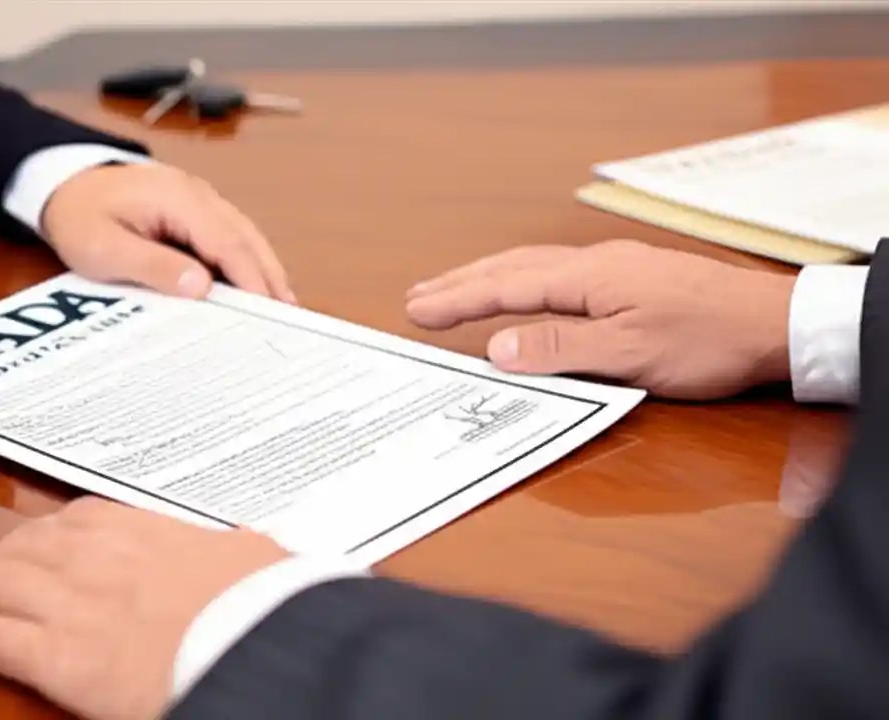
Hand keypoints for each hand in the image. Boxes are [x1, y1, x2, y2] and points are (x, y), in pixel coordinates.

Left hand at [0, 498, 288, 719]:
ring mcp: (70, 602)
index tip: (34, 536)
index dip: (47, 532)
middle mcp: (96, 556)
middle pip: (27, 547)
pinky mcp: (55, 656)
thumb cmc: (263, 603)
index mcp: (144, 528)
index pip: (81, 520)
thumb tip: (251, 544)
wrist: (253, 643)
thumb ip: (237, 548)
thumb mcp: (256, 558)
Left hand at [42, 163, 294, 302]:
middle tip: (288, 317)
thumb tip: (201, 286)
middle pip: (245, 238)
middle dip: (268, 276)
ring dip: (263, 269)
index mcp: (178, 199)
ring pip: (243, 235)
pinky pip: (229, 235)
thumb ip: (152, 265)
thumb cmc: (79, 215)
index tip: (268, 309)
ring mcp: (199, 200)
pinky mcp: (195, 211)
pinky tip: (254, 285)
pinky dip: (247, 261)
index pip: (226, 241)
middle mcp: (197, 195)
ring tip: (282, 307)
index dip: (251, 277)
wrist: (63, 182)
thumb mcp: (104, 249)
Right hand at [405, 240, 795, 399]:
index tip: (417, 309)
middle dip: (461, 282)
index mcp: (589, 278)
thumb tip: (497, 346)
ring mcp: (616, 268)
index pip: (507, 287)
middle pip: (513, 268)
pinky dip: (523, 279)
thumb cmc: (708, 340)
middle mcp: (596, 264)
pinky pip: (558, 272)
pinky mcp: (632, 279)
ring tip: (454, 289)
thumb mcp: (630, 356)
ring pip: (535, 266)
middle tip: (417, 296)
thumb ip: (560, 350)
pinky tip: (523, 290)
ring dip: (489, 277)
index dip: (458, 299)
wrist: (778, 324)